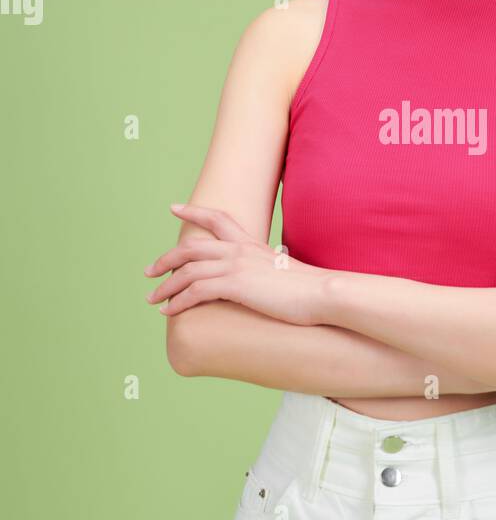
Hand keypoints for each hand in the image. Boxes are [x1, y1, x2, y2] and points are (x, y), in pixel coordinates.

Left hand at [143, 203, 332, 325]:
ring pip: (188, 270)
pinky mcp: (236, 285)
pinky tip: (169, 312)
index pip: (217, 218)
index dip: (193, 211)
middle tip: (148, 272)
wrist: (323, 293)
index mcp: (251, 243)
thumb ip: (271, 269)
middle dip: (166, 259)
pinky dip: (178, 301)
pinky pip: (196, 291)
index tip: (174, 207)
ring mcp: (236, 266)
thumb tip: (270, 277)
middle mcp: (239, 250)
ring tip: (152, 299)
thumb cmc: (309, 288)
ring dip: (166, 286)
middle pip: (191, 246)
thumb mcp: (285, 272)